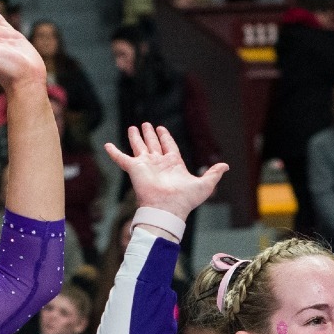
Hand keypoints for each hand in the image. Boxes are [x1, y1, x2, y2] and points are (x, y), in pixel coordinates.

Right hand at [102, 123, 227, 222]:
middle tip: (147, 124)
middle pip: (153, 145)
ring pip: (139, 147)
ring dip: (135, 138)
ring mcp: (146, 165)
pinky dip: (114, 152)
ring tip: (132, 127)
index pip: (169, 146)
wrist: (168, 209)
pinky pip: (122, 158)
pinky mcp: (135, 169)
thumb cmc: (185, 200)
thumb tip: (226, 166)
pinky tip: (107, 145)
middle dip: (150, 135)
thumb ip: (214, 173)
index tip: (161, 129)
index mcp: (173, 164)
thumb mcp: (204, 184)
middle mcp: (158, 163)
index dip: (165, 137)